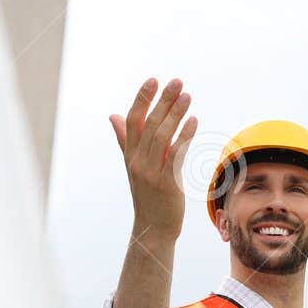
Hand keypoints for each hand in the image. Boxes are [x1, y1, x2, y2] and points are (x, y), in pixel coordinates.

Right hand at [109, 78, 197, 239]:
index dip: (142, 99)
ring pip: (162, 136)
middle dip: (163, 100)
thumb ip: (125, 139)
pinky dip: (184, 135)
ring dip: (175, 113)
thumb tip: (114, 116)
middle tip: (176, 81)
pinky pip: (175, 154)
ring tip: (187, 95)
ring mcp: (150, 172)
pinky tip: (193, 120)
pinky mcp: (166, 182)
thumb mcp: (134, 165)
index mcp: (130, 155)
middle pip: (149, 124)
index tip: (153, 80)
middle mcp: (137, 161)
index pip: (133, 120)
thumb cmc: (148, 195)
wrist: (153, 227)